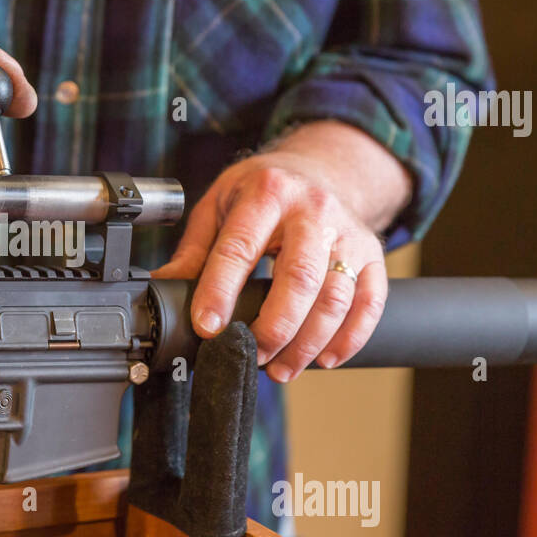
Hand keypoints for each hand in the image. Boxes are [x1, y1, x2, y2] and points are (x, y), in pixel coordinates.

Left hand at [152, 122, 412, 381]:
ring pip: (336, 297)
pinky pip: (370, 303)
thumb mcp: (219, 205)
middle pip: (300, 277)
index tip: (207, 327)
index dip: (221, 291)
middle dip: (274, 327)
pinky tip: (324, 358)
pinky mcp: (373, 255)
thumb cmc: (262, 191)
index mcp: (267, 193)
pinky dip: (350, 338)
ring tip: (280, 368)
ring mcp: (348, 233)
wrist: (319, 169)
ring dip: (308, 343)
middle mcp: (313, 210)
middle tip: (253, 355)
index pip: (240, 247)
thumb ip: (195, 249)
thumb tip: (163, 287)